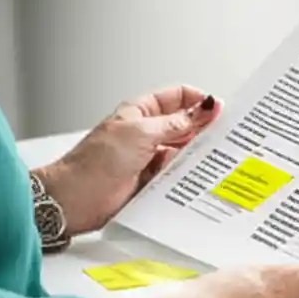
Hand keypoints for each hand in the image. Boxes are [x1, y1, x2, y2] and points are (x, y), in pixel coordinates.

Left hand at [34, 85, 221, 235]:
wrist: (76, 199)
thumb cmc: (95, 163)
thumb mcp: (140, 133)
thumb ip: (175, 123)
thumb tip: (202, 108)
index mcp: (140, 113)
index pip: (176, 98)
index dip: (198, 101)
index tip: (217, 110)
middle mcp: (146, 133)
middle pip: (184, 125)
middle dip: (203, 128)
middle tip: (223, 135)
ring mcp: (149, 158)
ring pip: (183, 151)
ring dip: (196, 154)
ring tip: (213, 156)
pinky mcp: (151, 181)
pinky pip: (177, 175)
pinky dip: (188, 176)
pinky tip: (198, 176)